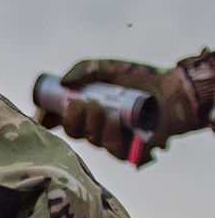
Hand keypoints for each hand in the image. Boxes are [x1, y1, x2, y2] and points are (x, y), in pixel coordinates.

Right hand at [37, 58, 198, 164]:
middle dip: (71, 119)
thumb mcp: (108, 67)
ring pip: (93, 141)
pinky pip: (114, 150)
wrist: (174, 87)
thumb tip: (63, 83)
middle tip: (78, 103)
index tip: (43, 115)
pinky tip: (113, 121)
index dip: (48, 120)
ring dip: (90, 125)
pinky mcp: (132, 149)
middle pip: (75, 133)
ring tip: (98, 107)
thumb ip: (84, 69)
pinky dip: (110, 136)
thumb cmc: (141, 78)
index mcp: (88, 111)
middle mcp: (98, 127)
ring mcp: (114, 139)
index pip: (61, 120)